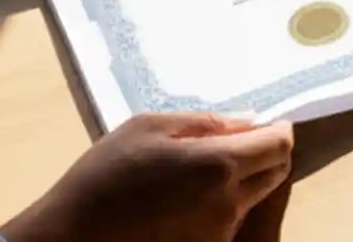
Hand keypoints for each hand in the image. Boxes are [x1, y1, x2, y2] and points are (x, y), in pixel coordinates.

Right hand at [0, 113, 293, 241]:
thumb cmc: (106, 174)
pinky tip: (193, 194)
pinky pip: (232, 219)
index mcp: (219, 165)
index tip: (269, 123)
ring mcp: (219, 232)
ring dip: (248, 178)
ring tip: (209, 167)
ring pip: (256, 197)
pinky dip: (227, 202)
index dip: (279, 130)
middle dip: (269, 152)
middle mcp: (229, 204)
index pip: (280, 145)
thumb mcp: (149, 127)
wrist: (73, 237)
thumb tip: (248, 123)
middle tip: (244, 140)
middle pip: (276, 172)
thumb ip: (206, 122)